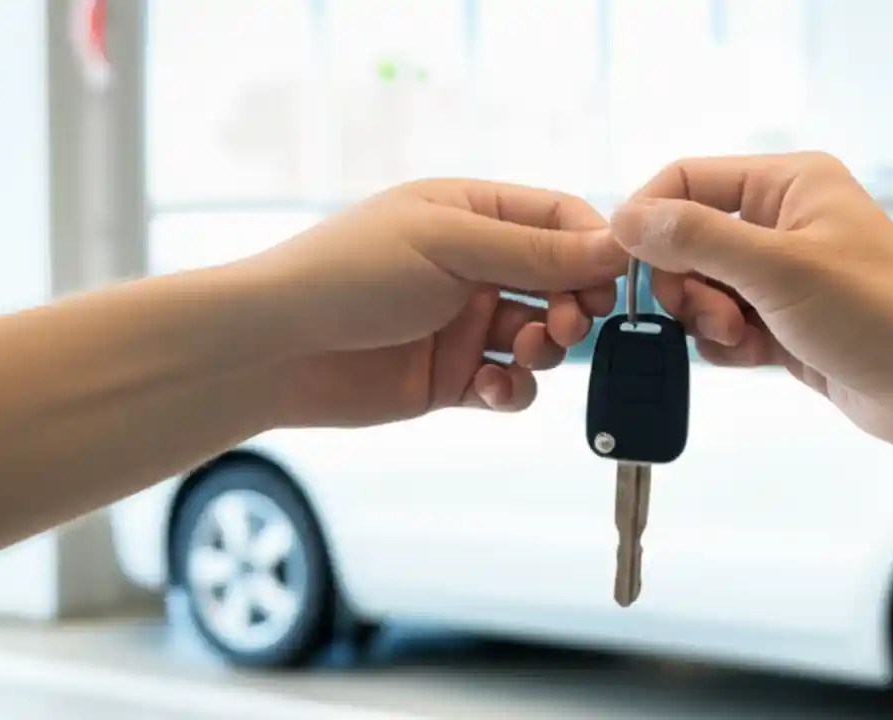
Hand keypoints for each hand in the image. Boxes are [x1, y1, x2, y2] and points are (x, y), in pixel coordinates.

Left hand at [248, 180, 627, 426]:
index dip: (595, 248)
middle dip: (574, 304)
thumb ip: (536, 251)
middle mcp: (474, 265)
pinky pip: (510, 385)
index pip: (561, 220)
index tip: (613, 280)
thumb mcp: (450, 246)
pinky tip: (489, 387)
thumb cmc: (350, 274)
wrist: (275, 349)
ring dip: (546, 348)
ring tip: (523, 352)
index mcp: (472, 213)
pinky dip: (513, 389)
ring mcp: (464, 322)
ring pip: (541, 337)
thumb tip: (617, 246)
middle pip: (560, 281)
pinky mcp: (452, 376)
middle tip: (567, 324)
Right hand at [610, 153, 892, 454]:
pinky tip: (759, 356)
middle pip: (687, 239)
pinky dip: (728, 345)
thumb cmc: (881, 316)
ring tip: (744, 338)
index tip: (627, 266)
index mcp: (790, 183)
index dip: (650, 219)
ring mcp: (784, 274)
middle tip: (711, 315)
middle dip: (686, 282)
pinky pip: (725, 325)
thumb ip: (696, 238)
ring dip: (707, 318)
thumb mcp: (779, 268)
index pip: (687, 180)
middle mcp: (783, 220)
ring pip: (702, 287)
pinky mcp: (786, 322)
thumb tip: (625, 217)